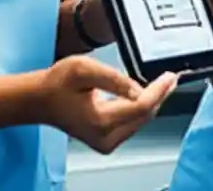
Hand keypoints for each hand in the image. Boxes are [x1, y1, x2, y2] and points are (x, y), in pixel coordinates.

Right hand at [35, 55, 177, 153]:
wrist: (40, 100)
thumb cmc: (58, 83)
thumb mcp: (84, 69)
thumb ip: (113, 78)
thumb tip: (138, 90)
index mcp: (100, 121)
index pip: (141, 107)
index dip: (159, 91)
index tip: (171, 77)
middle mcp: (105, 137)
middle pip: (144, 116)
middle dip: (159, 96)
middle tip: (171, 77)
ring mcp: (105, 142)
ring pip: (140, 120)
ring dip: (152, 102)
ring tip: (163, 83)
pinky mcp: (106, 142)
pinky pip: (132, 123)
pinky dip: (140, 109)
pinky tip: (147, 95)